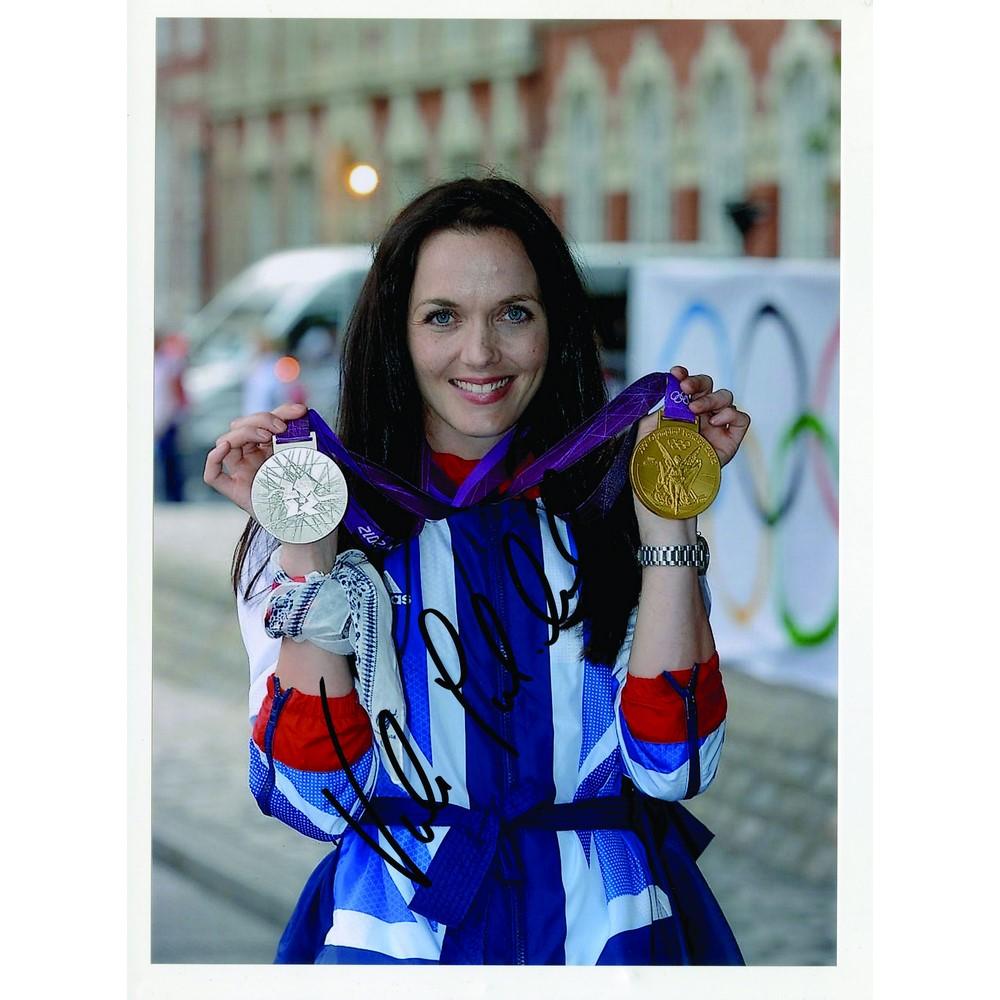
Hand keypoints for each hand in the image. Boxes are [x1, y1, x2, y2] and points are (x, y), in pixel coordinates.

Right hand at [203, 402, 307, 514]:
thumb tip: (303, 412)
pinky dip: (214, 459)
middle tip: (281, 428)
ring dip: (245, 432)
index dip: (281, 411)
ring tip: (267, 436)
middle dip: (261, 419)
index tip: (300, 411)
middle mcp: (252, 458)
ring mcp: (241, 473)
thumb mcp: (311, 458)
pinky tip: (225, 448)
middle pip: (242, 426)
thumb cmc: (312, 491)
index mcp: (269, 448)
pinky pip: (213, 475)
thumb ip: (306, 438)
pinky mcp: (235, 491)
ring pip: (227, 441)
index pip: (267, 421)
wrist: (311, 521)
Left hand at [632, 366, 750, 544]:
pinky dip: (732, 413)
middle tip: (686, 390)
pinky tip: (715, 423)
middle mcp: (696, 422)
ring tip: (698, 412)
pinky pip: (741, 419)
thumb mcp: (644, 444)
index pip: (682, 391)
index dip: (682, 377)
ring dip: (712, 398)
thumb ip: (655, 418)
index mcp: (674, 418)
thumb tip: (670, 400)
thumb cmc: (650, 481)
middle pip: (707, 388)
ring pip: (725, 399)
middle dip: (698, 383)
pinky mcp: (729, 445)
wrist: (666, 510)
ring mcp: (714, 433)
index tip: (676, 373)